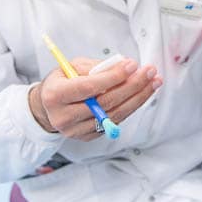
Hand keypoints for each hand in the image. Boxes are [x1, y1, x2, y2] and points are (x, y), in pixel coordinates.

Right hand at [28, 56, 162, 140]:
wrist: (47, 106)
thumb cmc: (63, 81)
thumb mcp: (72, 66)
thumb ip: (97, 67)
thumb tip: (125, 65)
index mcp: (55, 95)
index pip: (89, 87)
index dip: (113, 77)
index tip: (132, 65)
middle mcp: (64, 116)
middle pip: (105, 103)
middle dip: (132, 86)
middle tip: (150, 72)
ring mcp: (76, 131)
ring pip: (114, 115)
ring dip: (138, 97)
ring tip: (153, 82)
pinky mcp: (87, 137)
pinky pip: (114, 121)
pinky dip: (131, 107)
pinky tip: (142, 94)